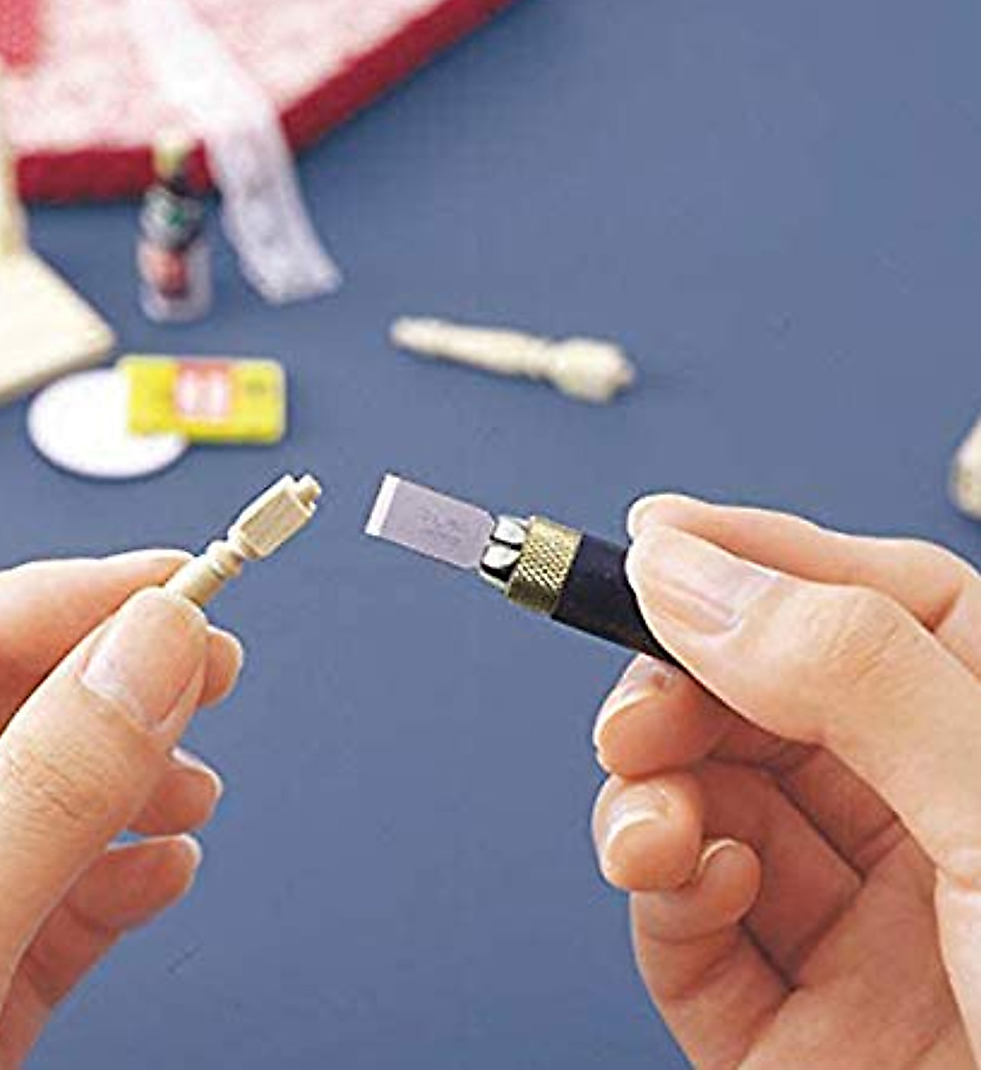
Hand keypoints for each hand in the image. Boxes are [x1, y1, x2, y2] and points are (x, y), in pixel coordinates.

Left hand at [0, 551, 242, 1065]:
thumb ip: (35, 805)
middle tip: (197, 658)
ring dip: (126, 781)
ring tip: (191, 783)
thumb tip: (146, 651)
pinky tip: (163, 866)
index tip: (148, 591)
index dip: (19, 606)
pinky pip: (47, 905)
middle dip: (94, 685)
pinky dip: (120, 876)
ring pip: (20, 806)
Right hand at [591, 497, 980, 1067]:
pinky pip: (688, 927)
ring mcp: (859, 928)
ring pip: (708, 804)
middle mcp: (930, 825)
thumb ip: (846, 671)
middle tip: (633, 707)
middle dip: (674, 690)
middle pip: (761, 702)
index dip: (753, 558)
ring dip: (648, 791)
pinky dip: (658, 888)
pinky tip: (681, 880)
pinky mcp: (790, 1027)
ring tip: (643, 810)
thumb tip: (689, 570)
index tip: (650, 541)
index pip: (866, 601)